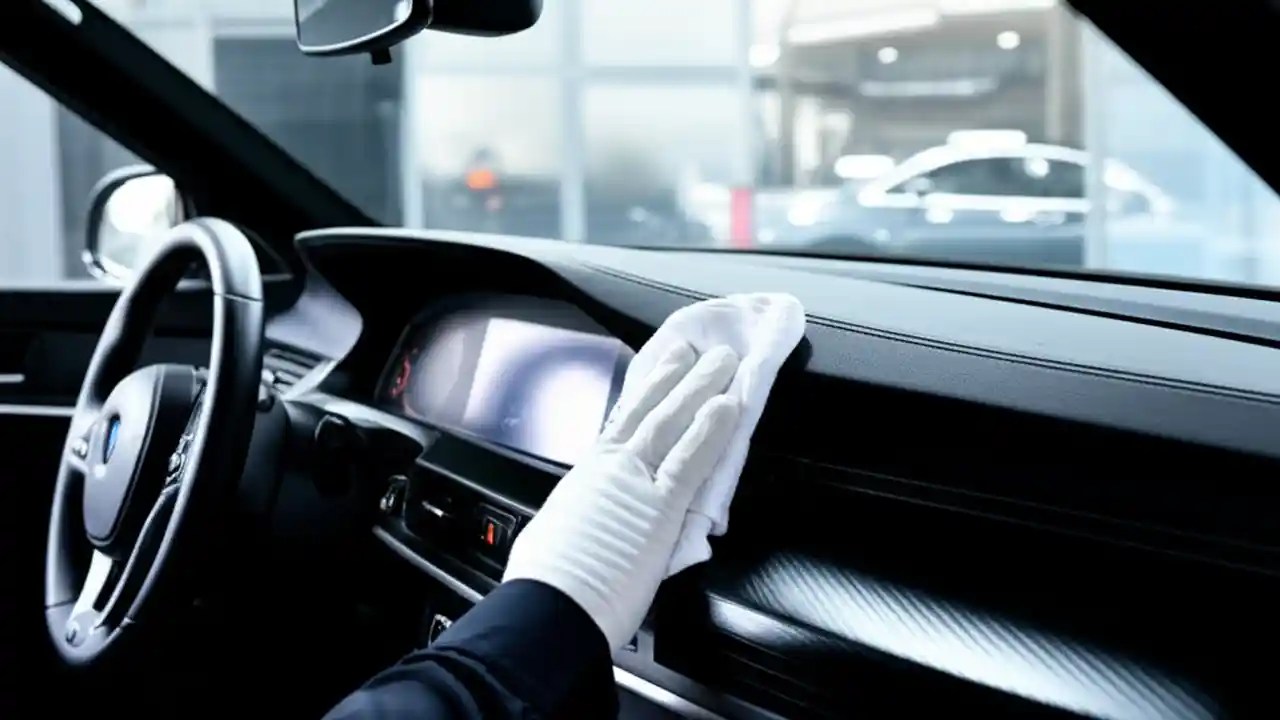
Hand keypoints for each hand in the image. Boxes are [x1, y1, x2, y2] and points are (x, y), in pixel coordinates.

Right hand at [503, 343, 739, 649]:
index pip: (620, 423)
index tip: (658, 368)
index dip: (643, 392)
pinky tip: (728, 406)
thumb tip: (591, 526)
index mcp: (587, 477)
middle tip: (695, 349)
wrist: (548, 609)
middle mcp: (610, 469)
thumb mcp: (560, 535)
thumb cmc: (549, 586)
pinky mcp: (660, 507)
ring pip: (672, 423)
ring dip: (701, 388)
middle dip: (676, 377)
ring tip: (722, 362)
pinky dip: (712, 430)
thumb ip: (587, 519)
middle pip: (648, 411)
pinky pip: (692, 459)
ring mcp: (636, 483)